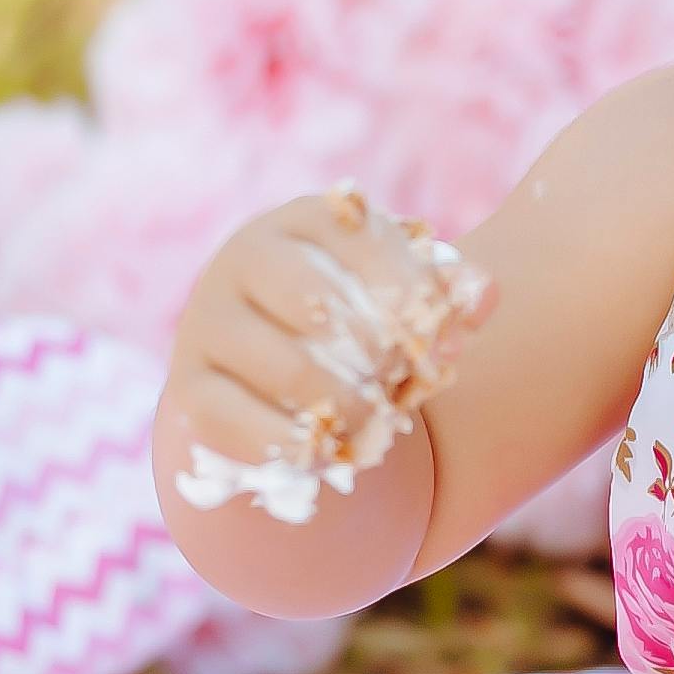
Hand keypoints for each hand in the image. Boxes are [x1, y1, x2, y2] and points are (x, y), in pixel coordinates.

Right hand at [165, 187, 492, 523]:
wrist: (277, 384)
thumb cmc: (356, 327)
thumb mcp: (402, 300)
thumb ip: (448, 294)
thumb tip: (484, 297)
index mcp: (303, 221)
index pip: (365, 238)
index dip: (414, 293)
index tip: (447, 338)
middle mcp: (244, 258)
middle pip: (322, 305)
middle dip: (380, 355)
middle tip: (400, 381)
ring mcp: (208, 322)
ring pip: (290, 371)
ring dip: (350, 408)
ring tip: (375, 421)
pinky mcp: (188, 388)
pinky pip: (239, 424)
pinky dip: (296, 447)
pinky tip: (328, 452)